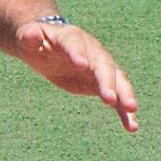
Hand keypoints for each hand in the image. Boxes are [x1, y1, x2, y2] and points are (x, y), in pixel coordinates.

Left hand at [17, 19, 138, 132]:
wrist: (49, 46)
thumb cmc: (36, 42)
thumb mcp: (28, 38)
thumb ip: (29, 37)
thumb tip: (30, 34)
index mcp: (72, 37)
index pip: (75, 44)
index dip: (79, 53)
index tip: (82, 65)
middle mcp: (92, 51)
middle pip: (103, 65)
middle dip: (108, 81)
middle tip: (109, 99)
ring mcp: (100, 68)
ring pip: (117, 80)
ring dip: (125, 95)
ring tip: (132, 110)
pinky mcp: (102, 84)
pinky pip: (117, 97)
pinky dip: (124, 111)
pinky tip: (131, 126)